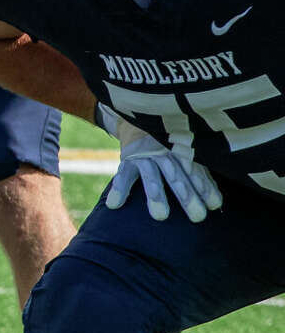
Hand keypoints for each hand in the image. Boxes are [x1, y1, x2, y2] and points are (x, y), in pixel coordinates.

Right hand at [106, 116, 221, 222]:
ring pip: (152, 177)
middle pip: (177, 177)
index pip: (196, 171)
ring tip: (161, 216)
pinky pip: (123, 175)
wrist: (140, 116)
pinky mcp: (128, 157)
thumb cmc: (170, 139)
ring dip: (156, 197)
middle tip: (197, 217)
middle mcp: (166, 152)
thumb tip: (219, 196)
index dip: (206, 188)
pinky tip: (115, 205)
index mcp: (184, 150)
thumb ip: (198, 165)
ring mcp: (146, 155)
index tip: (215, 205)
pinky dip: (119, 189)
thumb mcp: (186, 143)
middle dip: (187, 197)